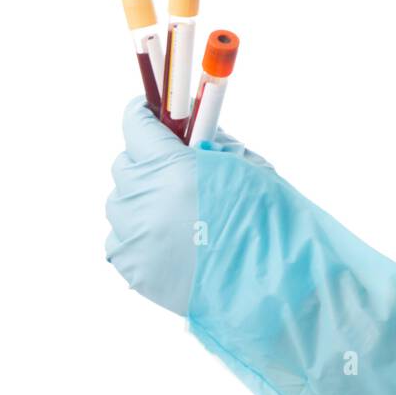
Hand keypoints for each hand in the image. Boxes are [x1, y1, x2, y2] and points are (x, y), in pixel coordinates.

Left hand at [105, 96, 269, 315]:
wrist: (276, 282)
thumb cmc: (269, 218)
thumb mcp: (246, 164)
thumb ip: (210, 142)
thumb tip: (190, 129)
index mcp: (172, 167)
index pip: (135, 125)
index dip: (144, 114)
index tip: (151, 112)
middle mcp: (144, 201)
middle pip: (124, 165)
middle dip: (146, 160)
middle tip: (174, 167)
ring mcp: (135, 239)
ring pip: (119, 204)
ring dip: (140, 199)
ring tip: (175, 210)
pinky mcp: (134, 270)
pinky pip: (120, 241)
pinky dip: (138, 234)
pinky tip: (168, 239)